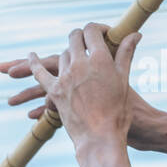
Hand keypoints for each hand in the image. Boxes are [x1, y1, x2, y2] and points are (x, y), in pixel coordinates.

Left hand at [23, 23, 141, 150]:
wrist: (102, 138)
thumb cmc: (119, 112)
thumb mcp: (124, 79)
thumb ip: (126, 53)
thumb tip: (136, 34)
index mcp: (100, 59)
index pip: (92, 31)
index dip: (97, 29)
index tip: (103, 34)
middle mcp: (80, 64)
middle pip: (74, 38)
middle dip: (80, 37)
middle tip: (86, 41)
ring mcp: (65, 78)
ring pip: (60, 56)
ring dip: (68, 54)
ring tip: (73, 58)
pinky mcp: (54, 92)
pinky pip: (40, 74)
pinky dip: (33, 64)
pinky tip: (30, 56)